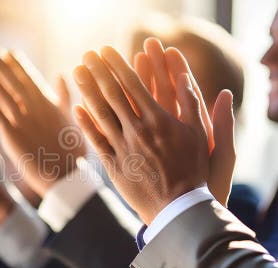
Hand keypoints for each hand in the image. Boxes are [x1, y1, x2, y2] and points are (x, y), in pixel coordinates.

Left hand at [0, 47, 86, 195]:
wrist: (67, 178)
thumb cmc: (71, 152)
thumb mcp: (72, 119)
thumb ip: (64, 97)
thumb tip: (62, 75)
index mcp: (49, 104)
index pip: (30, 79)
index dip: (18, 65)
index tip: (8, 52)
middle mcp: (36, 109)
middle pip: (14, 81)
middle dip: (1, 64)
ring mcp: (24, 122)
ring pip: (5, 95)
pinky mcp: (14, 137)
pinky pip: (0, 118)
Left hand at [71, 45, 234, 224]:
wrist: (178, 208)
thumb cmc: (195, 171)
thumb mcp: (201, 135)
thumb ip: (192, 105)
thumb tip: (185, 77)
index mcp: (158, 120)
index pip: (134, 84)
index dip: (118, 65)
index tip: (107, 50)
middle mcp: (137, 130)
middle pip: (113, 94)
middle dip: (99, 71)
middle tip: (87, 54)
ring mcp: (123, 148)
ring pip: (101, 113)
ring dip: (88, 90)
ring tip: (77, 72)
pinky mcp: (114, 165)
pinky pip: (97, 140)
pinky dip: (86, 123)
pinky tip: (77, 108)